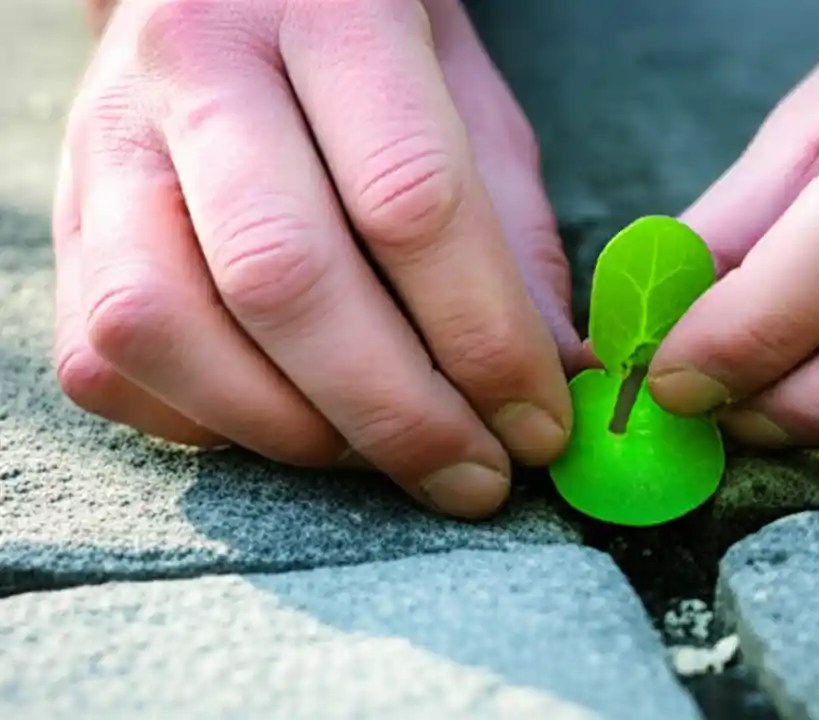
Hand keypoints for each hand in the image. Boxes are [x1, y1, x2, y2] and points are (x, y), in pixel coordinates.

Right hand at [54, 0, 580, 516]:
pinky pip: (107, 360)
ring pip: (164, 326)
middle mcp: (197, 67)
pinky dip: (208, 423)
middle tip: (475, 479)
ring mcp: (107, 142)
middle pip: (284, 277)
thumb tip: (557, 380)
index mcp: (332, 14)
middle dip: (398, 414)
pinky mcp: (63, 218)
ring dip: (293, 431)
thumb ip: (514, 238)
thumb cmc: (380, 54)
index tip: (540, 426)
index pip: (412, 201)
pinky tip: (290, 420)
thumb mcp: (474, 107)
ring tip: (382, 455)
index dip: (486, 339)